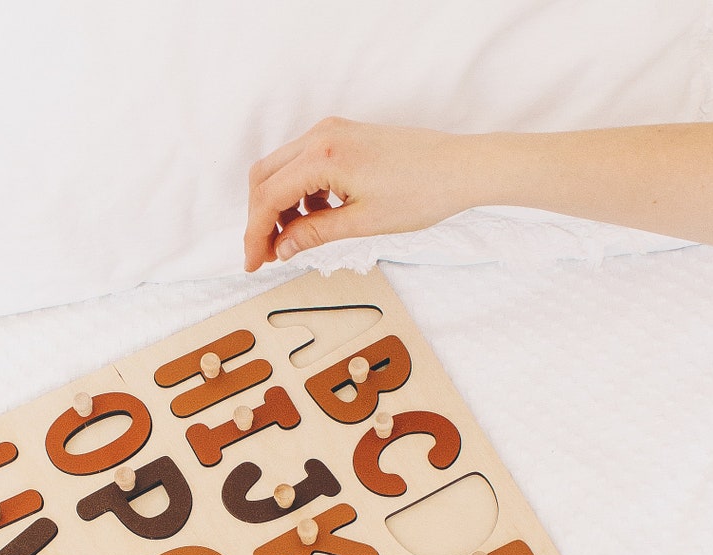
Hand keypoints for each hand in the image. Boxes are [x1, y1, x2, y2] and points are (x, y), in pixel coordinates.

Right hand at [244, 117, 472, 270]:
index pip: (268, 197)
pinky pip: (304, 165)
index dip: (254, 234)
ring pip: (281, 170)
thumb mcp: (362, 223)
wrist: (460, 168)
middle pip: (265, 177)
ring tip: (296, 240)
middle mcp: (322, 135)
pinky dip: (300, 194)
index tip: (253, 263)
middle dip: (259, 218)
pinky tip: (317, 218)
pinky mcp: (344, 137)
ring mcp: (333, 132)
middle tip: (266, 255)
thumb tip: (281, 249)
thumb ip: (314, 234)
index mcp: (324, 155)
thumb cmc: (421, 192)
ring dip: (279, 206)